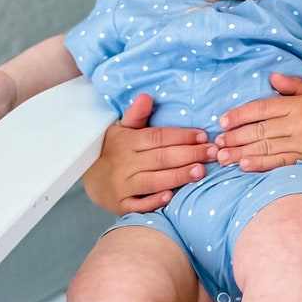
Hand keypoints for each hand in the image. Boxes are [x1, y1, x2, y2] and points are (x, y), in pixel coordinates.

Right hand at [82, 93, 216, 214]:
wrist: (88, 177)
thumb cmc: (114, 149)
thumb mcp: (121, 128)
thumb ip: (136, 114)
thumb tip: (146, 97)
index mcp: (126, 142)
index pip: (158, 137)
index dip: (182, 136)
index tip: (203, 136)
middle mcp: (125, 163)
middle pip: (161, 158)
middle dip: (189, 155)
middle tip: (212, 153)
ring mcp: (122, 185)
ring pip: (153, 180)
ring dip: (178, 176)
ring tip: (200, 171)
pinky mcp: (121, 204)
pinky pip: (138, 204)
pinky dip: (154, 201)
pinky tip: (171, 196)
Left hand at [215, 74, 301, 170]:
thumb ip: (293, 85)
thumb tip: (272, 77)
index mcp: (297, 104)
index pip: (262, 108)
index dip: (241, 114)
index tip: (223, 121)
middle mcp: (298, 122)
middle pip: (260, 129)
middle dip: (235, 137)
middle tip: (216, 143)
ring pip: (266, 146)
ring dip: (241, 152)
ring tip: (223, 157)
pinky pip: (280, 162)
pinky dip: (261, 164)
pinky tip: (244, 166)